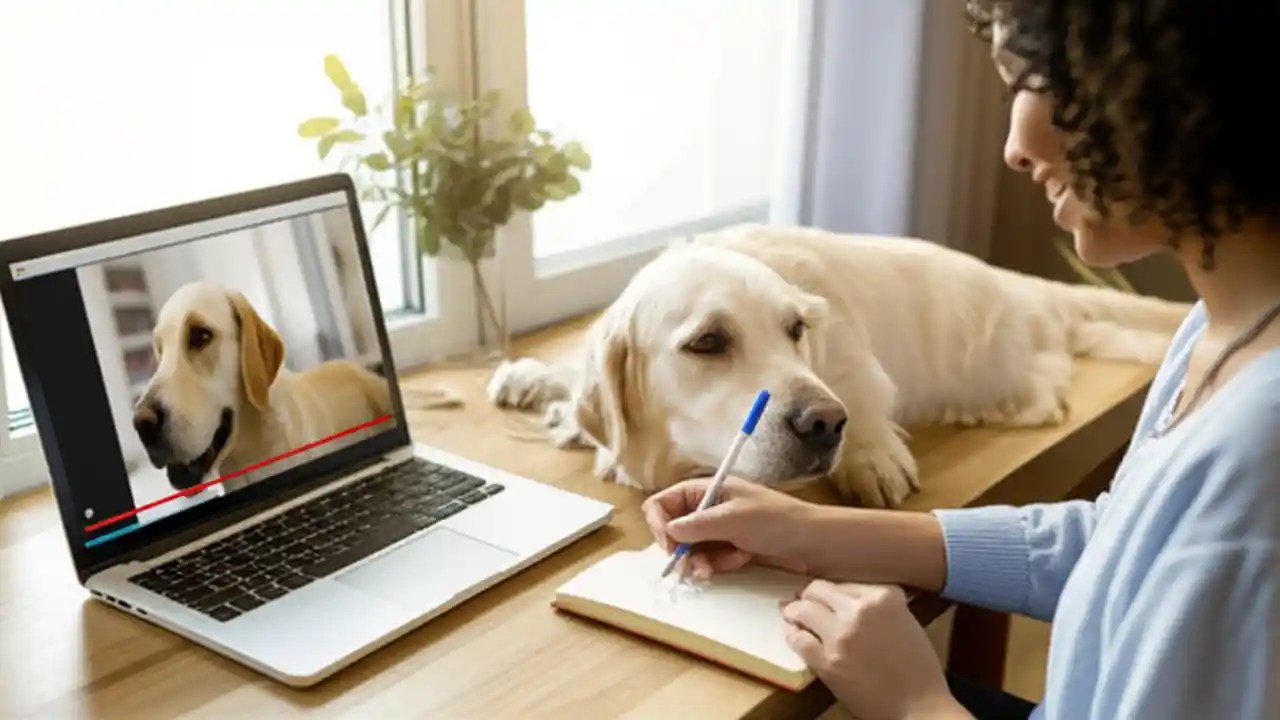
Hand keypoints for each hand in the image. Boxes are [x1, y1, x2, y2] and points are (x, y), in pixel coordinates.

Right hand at [642, 476, 817, 578]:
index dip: (659, 523)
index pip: (664, 502)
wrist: (814, 542)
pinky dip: (716, 565)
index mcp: (706, 489)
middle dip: (680, 550)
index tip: (668, 546)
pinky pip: (708, 560)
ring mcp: (718, 529)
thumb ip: (698, 525)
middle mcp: (708, 507)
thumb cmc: (776, 520)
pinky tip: (737, 563)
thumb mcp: (734, 519)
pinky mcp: (729, 548)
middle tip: (691, 566)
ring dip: (699, 561)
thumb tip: (668, 532)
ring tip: (714, 570)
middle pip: (673, 530)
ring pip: (689, 549)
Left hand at [782, 580, 969, 719]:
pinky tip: (792, 632)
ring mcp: (840, 635)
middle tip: (804, 600)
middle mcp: (859, 610)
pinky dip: (792, 633)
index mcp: (884, 597)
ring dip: (795, 610)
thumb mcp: (906, 622)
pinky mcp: (826, 660)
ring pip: (803, 609)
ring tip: (791, 612)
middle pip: (820, 590)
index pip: (845, 583)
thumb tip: (850, 599)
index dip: (834, 591)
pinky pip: (797, 638)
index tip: (827, 596)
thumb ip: (879, 606)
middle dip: (811, 595)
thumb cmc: (920, 669)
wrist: (919, 707)